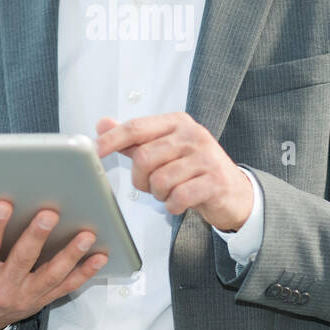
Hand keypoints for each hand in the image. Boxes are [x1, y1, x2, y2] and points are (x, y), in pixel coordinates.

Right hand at [0, 201, 107, 329]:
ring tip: (86, 234)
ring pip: (51, 275)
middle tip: (50, 214)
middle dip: (37, 236)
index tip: (3, 205)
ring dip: (71, 254)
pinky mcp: (42, 299)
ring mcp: (25, 296)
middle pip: (22, 260)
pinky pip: (67, 286)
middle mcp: (1, 287)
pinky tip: (99, 256)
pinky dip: (85, 272)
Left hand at [94, 112, 252, 230]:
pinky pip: (178, 197)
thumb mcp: (165, 150)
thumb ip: (134, 139)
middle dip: (141, 180)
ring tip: (171, 192)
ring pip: (160, 180)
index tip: (94, 151)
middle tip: (151, 186)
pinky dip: (173, 206)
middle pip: (144, 157)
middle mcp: (193, 135)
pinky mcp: (215, 181)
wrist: (235, 193)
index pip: (136, 127)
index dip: (112, 140)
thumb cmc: (194, 170)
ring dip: (159, 194)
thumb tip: (102, 124)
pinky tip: (181, 202)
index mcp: (177, 123)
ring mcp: (206, 157)